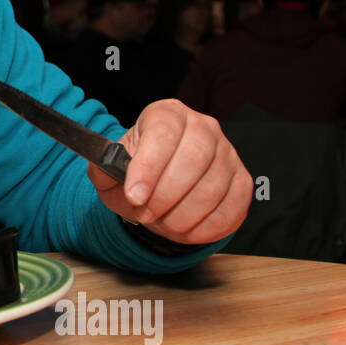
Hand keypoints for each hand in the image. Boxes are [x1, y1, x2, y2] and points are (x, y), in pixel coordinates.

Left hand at [86, 99, 251, 244]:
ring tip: (160, 223)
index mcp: (168, 114)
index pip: (163, 133)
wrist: (158, 184)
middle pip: (194, 159)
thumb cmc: (136, 172)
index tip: (134, 196)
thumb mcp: (110, 167)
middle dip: (165, 196)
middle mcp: (203, 126)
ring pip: (212, 189)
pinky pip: (230, 210)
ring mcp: (228, 153)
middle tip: (144, 213)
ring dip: (181, 216)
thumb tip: (106, 168)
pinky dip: (204, 229)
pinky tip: (183, 230)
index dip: (148, 167)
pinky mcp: (242, 181)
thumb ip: (103, 167)